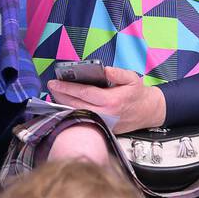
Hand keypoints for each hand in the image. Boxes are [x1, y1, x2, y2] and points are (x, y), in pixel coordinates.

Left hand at [47, 65, 164, 133]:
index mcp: (111, 101)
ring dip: (63, 104)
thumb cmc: (137, 94)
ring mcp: (102, 123)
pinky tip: (65, 103)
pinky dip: (71, 111)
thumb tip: (104, 69)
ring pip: (76, 114)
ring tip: (55, 93)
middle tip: (51, 86)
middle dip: (60, 96)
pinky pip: (82, 119)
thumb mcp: (132, 78)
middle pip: (75, 105)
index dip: (67, 88)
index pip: (83, 93)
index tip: (55, 82)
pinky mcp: (101, 128)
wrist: (147, 112)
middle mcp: (105, 114)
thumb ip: (117, 73)